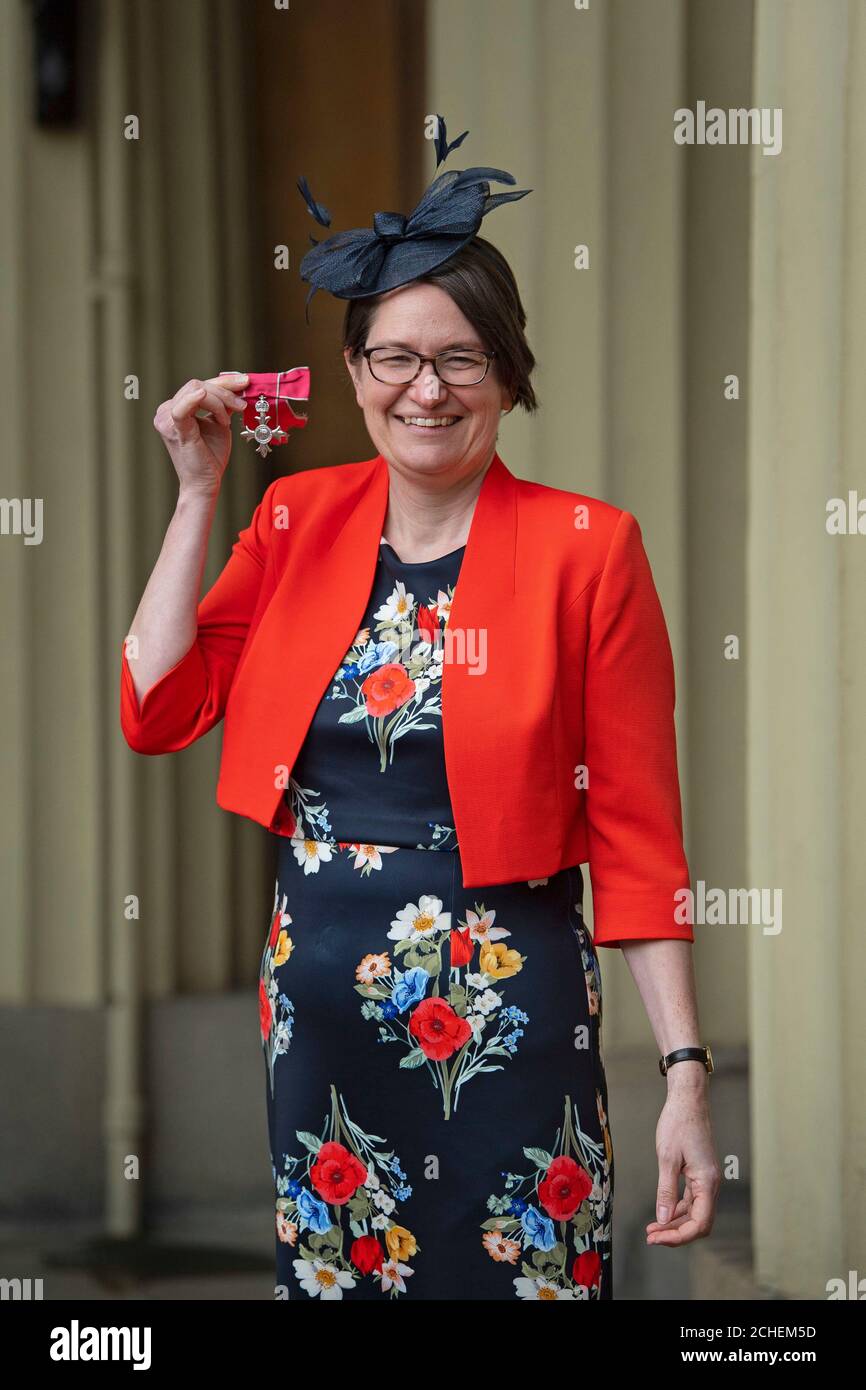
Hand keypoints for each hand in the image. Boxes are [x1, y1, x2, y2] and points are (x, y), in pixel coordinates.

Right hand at [153, 372, 248, 495]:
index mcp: (176, 408)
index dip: (224, 382)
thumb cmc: (210, 456)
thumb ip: (223, 405)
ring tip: (228, 421)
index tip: (245, 382)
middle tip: (241, 405)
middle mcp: (166, 411)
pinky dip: (194, 399)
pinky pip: (181, 409)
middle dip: (224, 391)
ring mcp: (167, 419)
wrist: (205, 483)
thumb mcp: (219, 423)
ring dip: (219, 401)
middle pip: (198, 385)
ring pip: (196, 391)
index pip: (199, 386)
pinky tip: (204, 396)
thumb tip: (237, 387)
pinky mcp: (174, 430)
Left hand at [646, 1071, 721, 1245]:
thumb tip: (663, 1218)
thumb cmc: (678, 1123)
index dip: (678, 1236)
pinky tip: (662, 1213)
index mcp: (707, 1181)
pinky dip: (678, 1209)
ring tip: (653, 1228)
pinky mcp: (700, 1174)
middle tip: (651, 1236)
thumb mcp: (667, 1158)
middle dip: (676, 1233)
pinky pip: (692, 1200)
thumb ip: (666, 1191)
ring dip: (675, 1223)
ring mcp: (706, 1179)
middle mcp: (710, 1184)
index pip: (699, 1223)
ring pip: (695, 1212)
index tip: (656, 1237)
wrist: (688, 1100)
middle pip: (699, 1222)